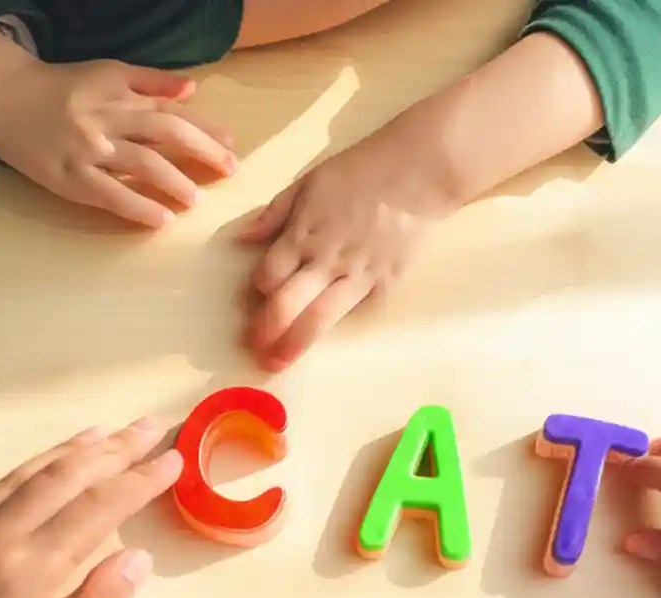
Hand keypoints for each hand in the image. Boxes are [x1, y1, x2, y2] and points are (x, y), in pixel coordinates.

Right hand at [0, 30, 236, 226]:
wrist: (3, 98)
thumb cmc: (61, 87)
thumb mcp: (107, 73)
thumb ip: (149, 81)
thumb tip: (192, 89)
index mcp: (119, 94)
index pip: (171, 111)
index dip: (204, 129)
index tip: (230, 145)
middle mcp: (107, 119)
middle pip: (165, 133)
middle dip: (203, 152)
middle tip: (229, 171)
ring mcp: (88, 149)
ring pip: (141, 164)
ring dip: (175, 182)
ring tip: (197, 200)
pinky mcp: (69, 177)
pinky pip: (109, 195)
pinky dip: (138, 208)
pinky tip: (161, 221)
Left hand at [0, 418, 181, 597]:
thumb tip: (135, 557)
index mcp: (23, 573)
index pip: (97, 509)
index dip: (139, 481)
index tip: (173, 459)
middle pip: (60, 478)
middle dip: (112, 449)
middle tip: (149, 425)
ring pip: (13, 478)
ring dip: (63, 453)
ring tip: (101, 433)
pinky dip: (13, 479)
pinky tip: (33, 472)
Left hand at [238, 141, 456, 370]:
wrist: (419, 172)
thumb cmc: (362, 171)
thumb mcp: (309, 182)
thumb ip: (274, 213)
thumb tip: (241, 238)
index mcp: (302, 234)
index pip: (268, 276)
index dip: (257, 292)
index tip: (258, 298)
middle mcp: (325, 260)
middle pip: (285, 306)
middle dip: (266, 333)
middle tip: (255, 351)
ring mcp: (357, 276)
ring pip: (319, 318)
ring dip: (294, 344)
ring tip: (278, 363)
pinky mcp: (386, 285)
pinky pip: (358, 311)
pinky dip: (342, 322)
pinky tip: (330, 333)